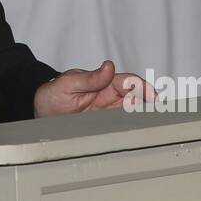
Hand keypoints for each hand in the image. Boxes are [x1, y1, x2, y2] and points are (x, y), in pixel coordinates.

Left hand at [32, 60, 152, 117]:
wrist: (40, 114)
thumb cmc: (52, 95)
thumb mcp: (67, 84)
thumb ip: (89, 78)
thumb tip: (108, 66)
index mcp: (103, 83)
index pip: (128, 82)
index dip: (143, 87)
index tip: (153, 96)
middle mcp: (109, 97)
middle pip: (137, 98)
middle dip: (150, 103)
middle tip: (159, 113)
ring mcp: (108, 113)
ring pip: (133, 114)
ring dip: (144, 117)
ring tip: (154, 124)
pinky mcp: (105, 127)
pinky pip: (122, 127)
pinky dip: (133, 129)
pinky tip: (140, 134)